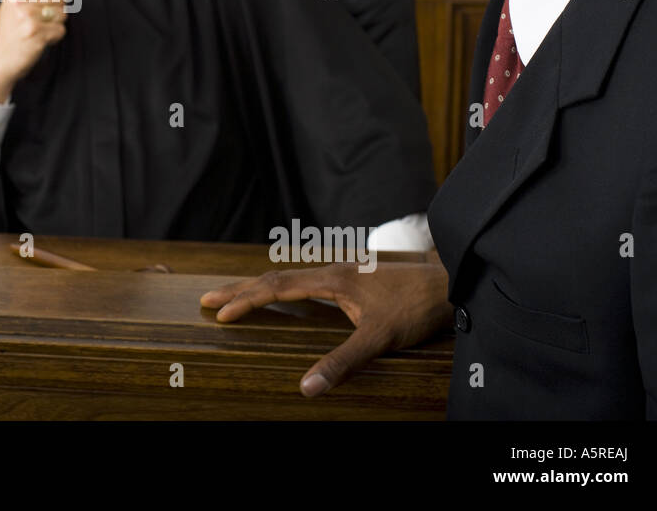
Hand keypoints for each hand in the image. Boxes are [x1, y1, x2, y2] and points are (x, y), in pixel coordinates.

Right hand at [0, 0, 72, 102]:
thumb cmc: (11, 33)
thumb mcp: (13, 6)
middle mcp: (20, 1)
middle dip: (61, 7)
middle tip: (49, 19)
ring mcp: (27, 17)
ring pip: (63, 13)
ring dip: (57, 24)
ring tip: (41, 31)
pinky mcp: (36, 33)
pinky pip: (61, 30)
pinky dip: (55, 38)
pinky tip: (41, 41)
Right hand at [200, 259, 451, 396]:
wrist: (450, 283)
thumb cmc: (416, 308)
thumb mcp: (378, 339)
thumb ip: (342, 362)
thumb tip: (305, 387)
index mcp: (331, 280)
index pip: (276, 287)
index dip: (245, 300)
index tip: (218, 311)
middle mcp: (332, 270)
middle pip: (274, 277)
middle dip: (239, 288)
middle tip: (207, 298)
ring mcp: (343, 271)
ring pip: (289, 275)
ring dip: (259, 286)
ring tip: (236, 295)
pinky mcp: (353, 277)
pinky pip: (305, 279)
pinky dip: (281, 286)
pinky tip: (285, 294)